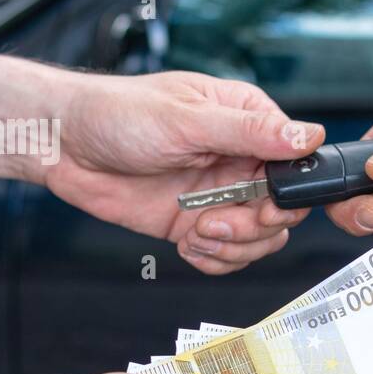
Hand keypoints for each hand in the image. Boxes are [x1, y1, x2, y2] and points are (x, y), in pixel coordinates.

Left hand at [44, 70, 325, 273]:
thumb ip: (250, 132)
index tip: (263, 204)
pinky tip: (188, 243)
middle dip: (254, 226)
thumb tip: (309, 135)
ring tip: (196, 231)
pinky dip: (213, 259)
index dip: (287, 192)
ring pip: (260, 239)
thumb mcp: (187, 120)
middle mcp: (240, 160)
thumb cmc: (117, 114)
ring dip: (232, 246)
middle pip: (283, 209)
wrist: (63, 146)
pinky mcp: (197, 224)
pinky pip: (227, 255)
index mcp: (248, 122)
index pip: (297, 163)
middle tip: (216, 220)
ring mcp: (220, 195)